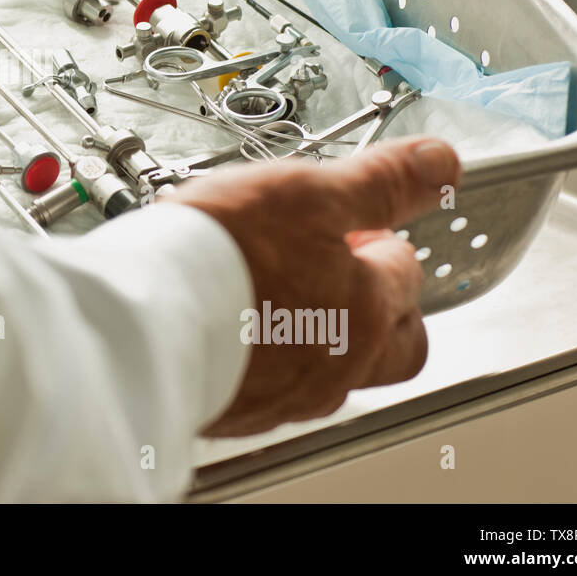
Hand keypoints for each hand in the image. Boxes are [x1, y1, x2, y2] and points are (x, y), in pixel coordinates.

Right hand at [163, 135, 460, 437]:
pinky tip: (231, 323)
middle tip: (342, 268)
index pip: (408, 273)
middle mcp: (337, 366)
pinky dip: (264, 355)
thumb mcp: (308, 193)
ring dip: (319, 331)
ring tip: (275, 289)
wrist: (139, 322)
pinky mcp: (236, 411)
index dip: (385, 239)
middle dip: (383, 306)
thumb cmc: (221, 259)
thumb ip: (377, 182)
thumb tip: (437, 164)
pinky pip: (270, 386)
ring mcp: (287, 396)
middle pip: (395, 344)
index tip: (358, 223)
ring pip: (331, 369)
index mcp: (367, 311)